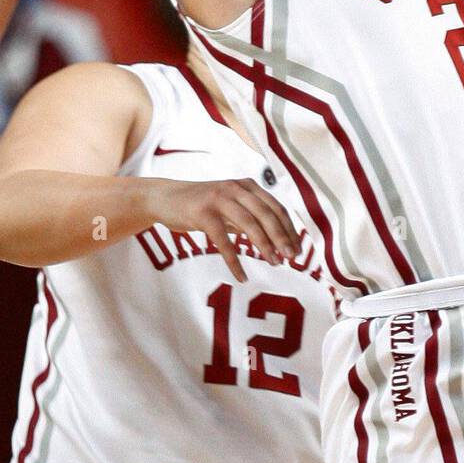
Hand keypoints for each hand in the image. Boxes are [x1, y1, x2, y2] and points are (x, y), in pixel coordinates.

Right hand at [144, 177, 300, 282]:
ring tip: (275, 263)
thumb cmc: (202, 205)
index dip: (289, 229)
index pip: (276, 207)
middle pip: (266, 214)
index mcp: (247, 186)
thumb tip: (278, 240)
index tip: (298, 249)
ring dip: (264, 246)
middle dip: (282, 237)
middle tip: (291, 258)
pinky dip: (234, 261)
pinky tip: (241, 276)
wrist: (165, 198)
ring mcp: (219, 199)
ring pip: (249, 224)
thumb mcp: (230, 206)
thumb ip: (250, 217)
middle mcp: (236, 188)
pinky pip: (223, 240)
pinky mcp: (203, 213)